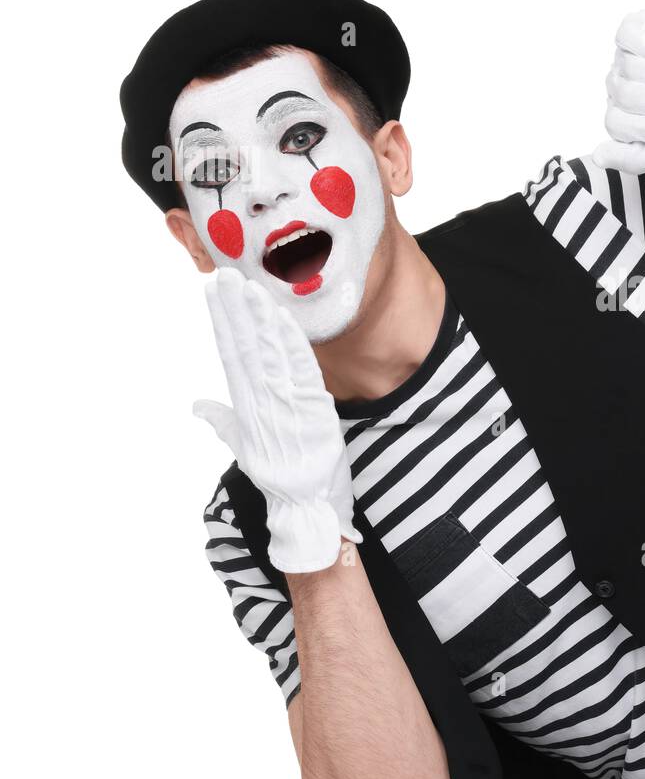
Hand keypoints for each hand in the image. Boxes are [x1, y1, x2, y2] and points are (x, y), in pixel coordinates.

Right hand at [194, 269, 360, 573]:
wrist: (307, 504)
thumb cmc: (278, 475)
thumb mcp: (244, 446)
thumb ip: (222, 420)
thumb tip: (197, 405)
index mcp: (244, 404)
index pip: (229, 352)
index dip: (221, 319)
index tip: (211, 290)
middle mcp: (261, 399)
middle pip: (245, 345)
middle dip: (234, 308)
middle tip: (224, 274)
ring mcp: (286, 401)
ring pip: (271, 350)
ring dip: (261, 316)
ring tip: (251, 286)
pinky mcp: (314, 405)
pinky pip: (302, 365)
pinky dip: (292, 340)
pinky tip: (284, 316)